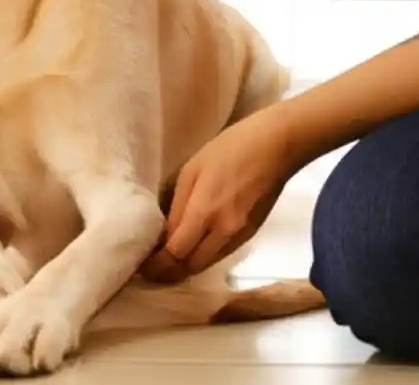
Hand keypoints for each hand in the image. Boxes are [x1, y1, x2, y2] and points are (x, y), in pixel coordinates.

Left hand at [140, 104, 297, 282]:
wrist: (277, 146)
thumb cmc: (229, 149)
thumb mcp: (192, 171)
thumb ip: (178, 206)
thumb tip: (165, 233)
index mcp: (204, 213)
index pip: (175, 254)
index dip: (156, 266)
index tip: (141, 267)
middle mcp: (223, 232)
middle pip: (191, 267)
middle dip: (168, 273)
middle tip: (150, 269)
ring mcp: (240, 236)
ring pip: (207, 264)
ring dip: (186, 267)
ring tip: (167, 262)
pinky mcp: (251, 234)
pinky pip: (221, 254)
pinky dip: (203, 257)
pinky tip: (193, 248)